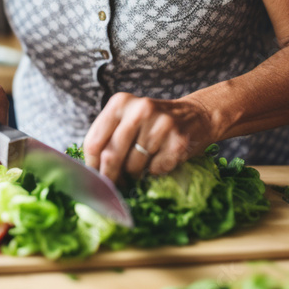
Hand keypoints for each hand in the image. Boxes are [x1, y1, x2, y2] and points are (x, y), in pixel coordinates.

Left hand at [83, 93, 218, 182]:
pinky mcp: (177, 142)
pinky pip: (155, 170)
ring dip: (135, 174)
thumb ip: (109, 137)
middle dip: (109, 176)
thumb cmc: (154, 123)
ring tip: (143, 163)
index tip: (93, 178)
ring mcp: (160, 125)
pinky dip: (155, 172)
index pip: (94, 141)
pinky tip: (161, 159)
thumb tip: (92, 171)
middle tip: (111, 186)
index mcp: (120, 103)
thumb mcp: (128, 119)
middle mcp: (140, 110)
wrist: (197, 116)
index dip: (91, 165)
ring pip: (133, 167)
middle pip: (112, 156)